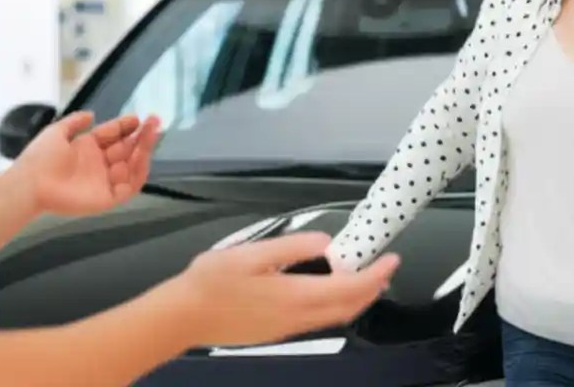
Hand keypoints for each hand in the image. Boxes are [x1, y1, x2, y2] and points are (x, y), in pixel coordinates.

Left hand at [13, 111, 161, 216]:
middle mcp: (99, 164)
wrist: (32, 183)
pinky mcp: (108, 198)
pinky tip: (142, 156)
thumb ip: (75, 122)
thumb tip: (91, 114)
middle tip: (154, 122)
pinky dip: (138, 172)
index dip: (125, 126)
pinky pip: (130, 186)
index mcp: (87, 148)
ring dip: (143, 150)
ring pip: (132, 166)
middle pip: (126, 149)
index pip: (113, 135)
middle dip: (141, 136)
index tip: (137, 118)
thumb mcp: (56, 132)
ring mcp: (105, 181)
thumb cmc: (41, 158)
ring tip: (151, 134)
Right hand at [168, 232, 399, 347]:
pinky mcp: (277, 331)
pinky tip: (328, 290)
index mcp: (294, 296)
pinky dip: (335, 305)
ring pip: (334, 316)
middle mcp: (296, 317)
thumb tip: (325, 242)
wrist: (182, 317)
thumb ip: (292, 247)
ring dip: (355, 298)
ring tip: (363, 276)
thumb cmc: (210, 283)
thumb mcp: (251, 253)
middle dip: (372, 288)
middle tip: (384, 267)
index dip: (375, 275)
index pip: (349, 288)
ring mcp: (287, 328)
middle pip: (348, 308)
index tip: (391, 259)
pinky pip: (318, 320)